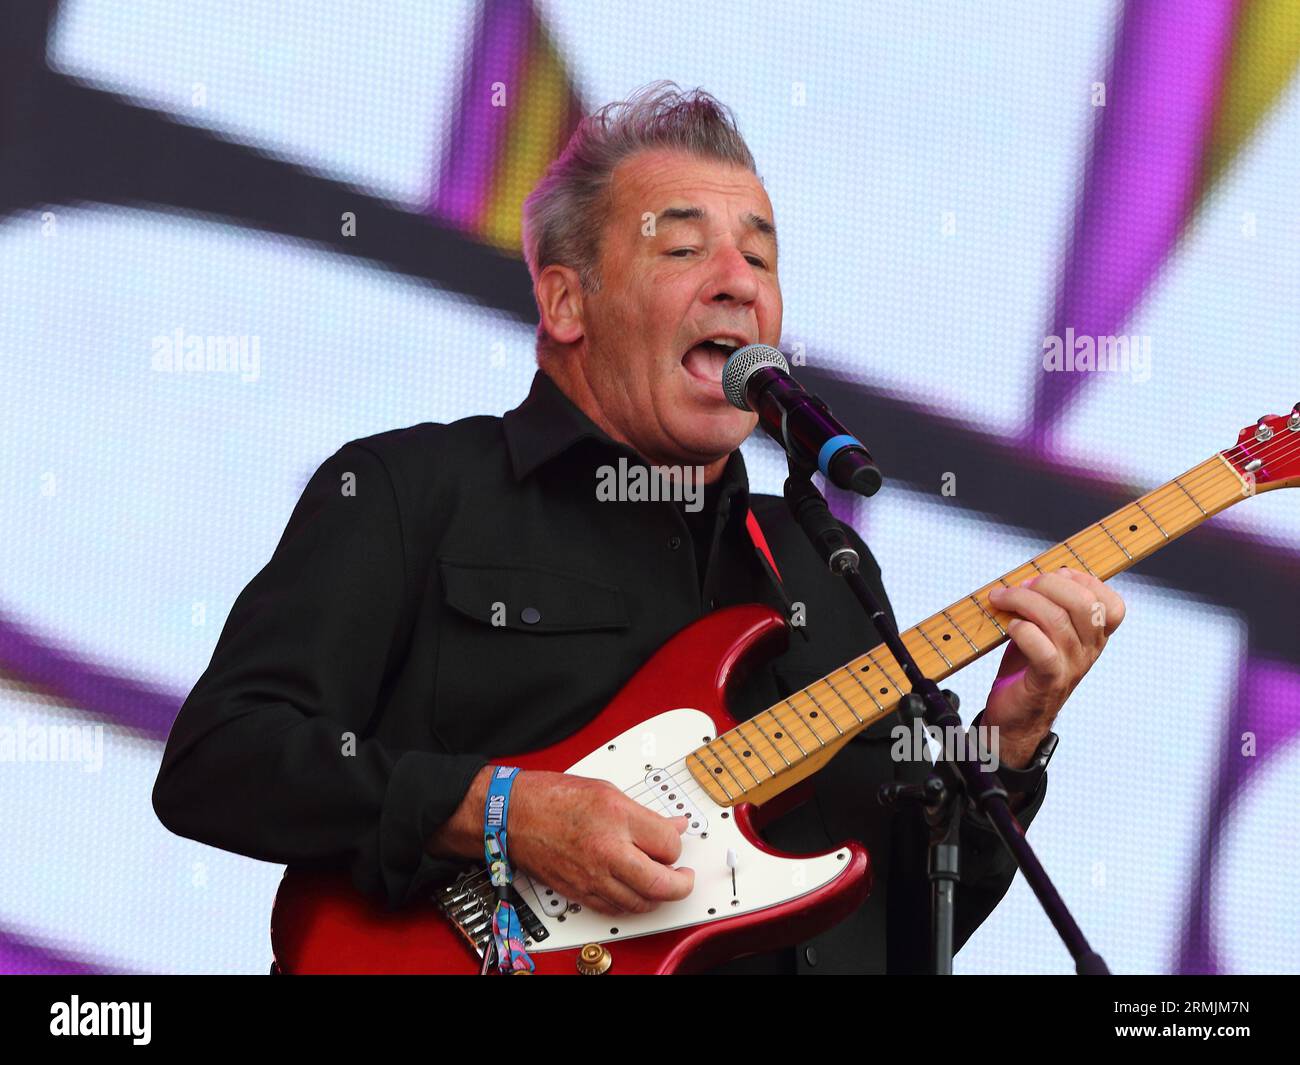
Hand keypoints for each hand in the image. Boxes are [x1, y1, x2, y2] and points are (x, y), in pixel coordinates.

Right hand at [506, 771, 694, 916]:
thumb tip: (673, 825)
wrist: (511, 815)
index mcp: (617, 817)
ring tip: (658, 882)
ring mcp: (592, 876)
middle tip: (683, 877)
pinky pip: (615, 909)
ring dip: (656, 896)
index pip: (669, 844)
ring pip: (640, 903)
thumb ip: (644, 813)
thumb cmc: (551, 797)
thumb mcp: (607, 790)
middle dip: (680, 884)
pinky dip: (630, 903)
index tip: (675, 840)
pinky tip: (633, 891)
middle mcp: (606, 850)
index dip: (677, 845)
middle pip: (660, 883)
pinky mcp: (579, 892)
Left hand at [984, 567, 1124, 767]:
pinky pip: (1043, 650)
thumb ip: (1045, 606)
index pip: (1113, 605)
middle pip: (1085, 605)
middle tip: (1021, 585)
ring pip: (1059, 621)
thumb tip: (1031, 576)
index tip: (1055, 574)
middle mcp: (1088, 651)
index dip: (1086, 581)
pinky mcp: (1048, 681)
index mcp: (1093, 637)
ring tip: (1002, 598)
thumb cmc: (1026, 669)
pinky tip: (1010, 627)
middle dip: (1049, 584)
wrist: (1014, 718)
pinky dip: (1023, 630)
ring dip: (1024, 601)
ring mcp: (1070, 667)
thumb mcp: (1042, 632)